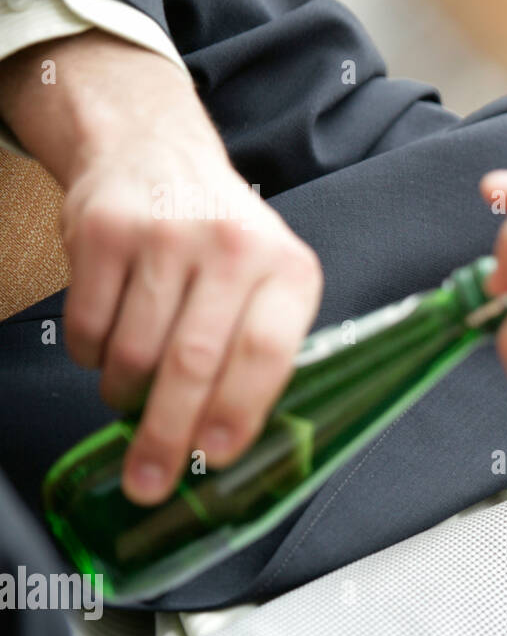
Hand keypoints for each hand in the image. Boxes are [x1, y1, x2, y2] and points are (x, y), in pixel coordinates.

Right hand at [0, 31, 322, 504]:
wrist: (157, 154)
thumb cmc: (223, 240)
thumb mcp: (270, 283)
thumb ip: (260, 351)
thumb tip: (229, 442)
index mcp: (289, 270)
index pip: (266, 351)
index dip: (238, 411)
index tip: (216, 456)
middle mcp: (234, 247)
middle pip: (193, 363)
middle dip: (168, 436)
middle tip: (151, 481)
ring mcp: (166, 235)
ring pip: (134, 353)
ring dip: (126, 395)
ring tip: (133, 394)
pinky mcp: (105, 232)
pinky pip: (88, 328)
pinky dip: (92, 357)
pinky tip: (110, 344)